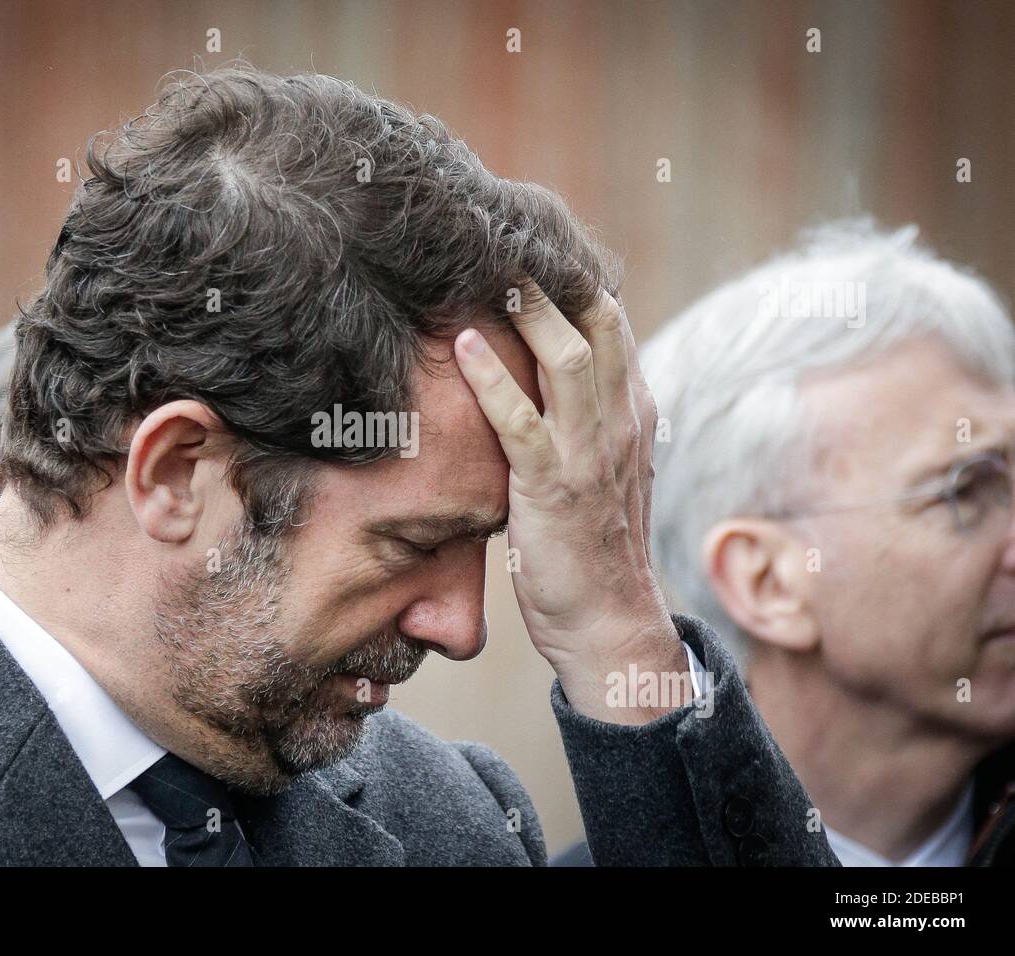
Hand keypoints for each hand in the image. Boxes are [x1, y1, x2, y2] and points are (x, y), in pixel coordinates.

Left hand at [453, 280, 684, 723]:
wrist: (609, 621)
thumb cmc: (592, 544)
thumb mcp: (599, 468)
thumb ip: (584, 418)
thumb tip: (548, 376)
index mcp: (632, 412)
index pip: (610, 322)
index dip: (573, 275)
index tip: (532, 240)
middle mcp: (620, 422)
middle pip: (596, 323)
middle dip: (553, 272)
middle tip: (505, 231)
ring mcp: (590, 453)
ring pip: (565, 360)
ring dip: (526, 309)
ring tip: (487, 268)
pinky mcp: (554, 488)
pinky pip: (521, 422)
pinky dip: (492, 379)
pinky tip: (462, 345)